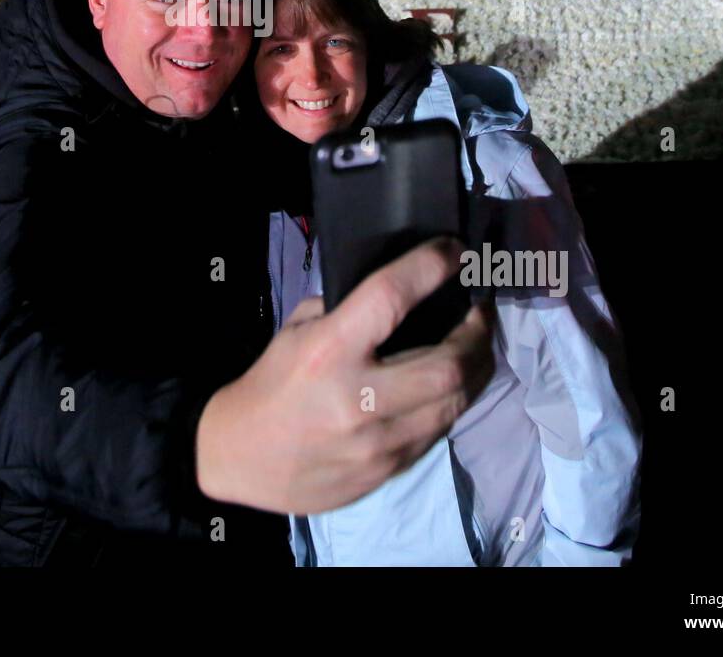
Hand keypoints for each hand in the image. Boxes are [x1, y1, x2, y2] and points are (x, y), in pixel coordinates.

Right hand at [195, 237, 493, 514]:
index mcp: (329, 351)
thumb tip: (397, 296)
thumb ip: (344, 311)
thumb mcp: (295, 331)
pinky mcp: (389, 471)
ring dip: (476, 368)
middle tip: (481, 310)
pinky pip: (438, 431)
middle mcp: (359, 398)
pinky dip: (451, 402)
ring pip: (455, 402)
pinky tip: (449, 384)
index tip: (454, 252)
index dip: (431, 267)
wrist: (241, 457)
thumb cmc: (271, 383)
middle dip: (477, 332)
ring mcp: (378, 442)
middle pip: (449, 364)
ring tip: (476, 344)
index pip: (392, 297)